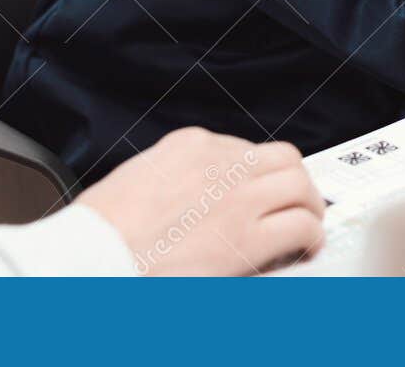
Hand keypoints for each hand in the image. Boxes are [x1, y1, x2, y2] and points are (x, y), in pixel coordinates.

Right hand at [78, 127, 325, 274]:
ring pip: (299, 183)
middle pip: (282, 158)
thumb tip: (195, 201)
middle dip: (293, 182)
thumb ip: (175, 181)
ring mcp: (237, 195)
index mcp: (188, 146)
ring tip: (307, 225)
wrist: (94, 258)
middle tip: (295, 205)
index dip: (257, 176)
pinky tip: (305, 248)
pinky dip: (310, 235)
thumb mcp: (138, 182)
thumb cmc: (102, 233)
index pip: (243, 148)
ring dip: (308, 205)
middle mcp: (219, 162)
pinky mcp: (247, 235)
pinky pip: (300, 224)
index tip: (257, 195)